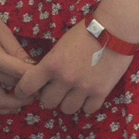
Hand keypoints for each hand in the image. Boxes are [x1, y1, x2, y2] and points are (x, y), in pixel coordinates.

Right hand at [0, 0, 36, 113]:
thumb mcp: (1, 30)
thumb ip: (17, 51)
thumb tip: (33, 67)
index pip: (20, 74)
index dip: (36, 78)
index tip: (47, 78)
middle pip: (11, 90)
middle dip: (29, 93)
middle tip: (40, 90)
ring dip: (14, 105)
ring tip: (26, 99)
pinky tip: (7, 105)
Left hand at [12, 21, 132, 115]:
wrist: (115, 29)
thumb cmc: (85, 32)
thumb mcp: (60, 45)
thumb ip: (51, 64)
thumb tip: (41, 80)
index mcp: (51, 64)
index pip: (27, 86)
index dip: (23, 90)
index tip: (25, 91)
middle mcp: (65, 78)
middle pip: (47, 102)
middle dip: (50, 96)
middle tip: (56, 89)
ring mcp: (83, 87)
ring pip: (67, 109)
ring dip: (68, 102)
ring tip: (74, 92)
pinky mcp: (101, 92)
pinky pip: (88, 110)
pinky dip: (87, 104)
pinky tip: (88, 94)